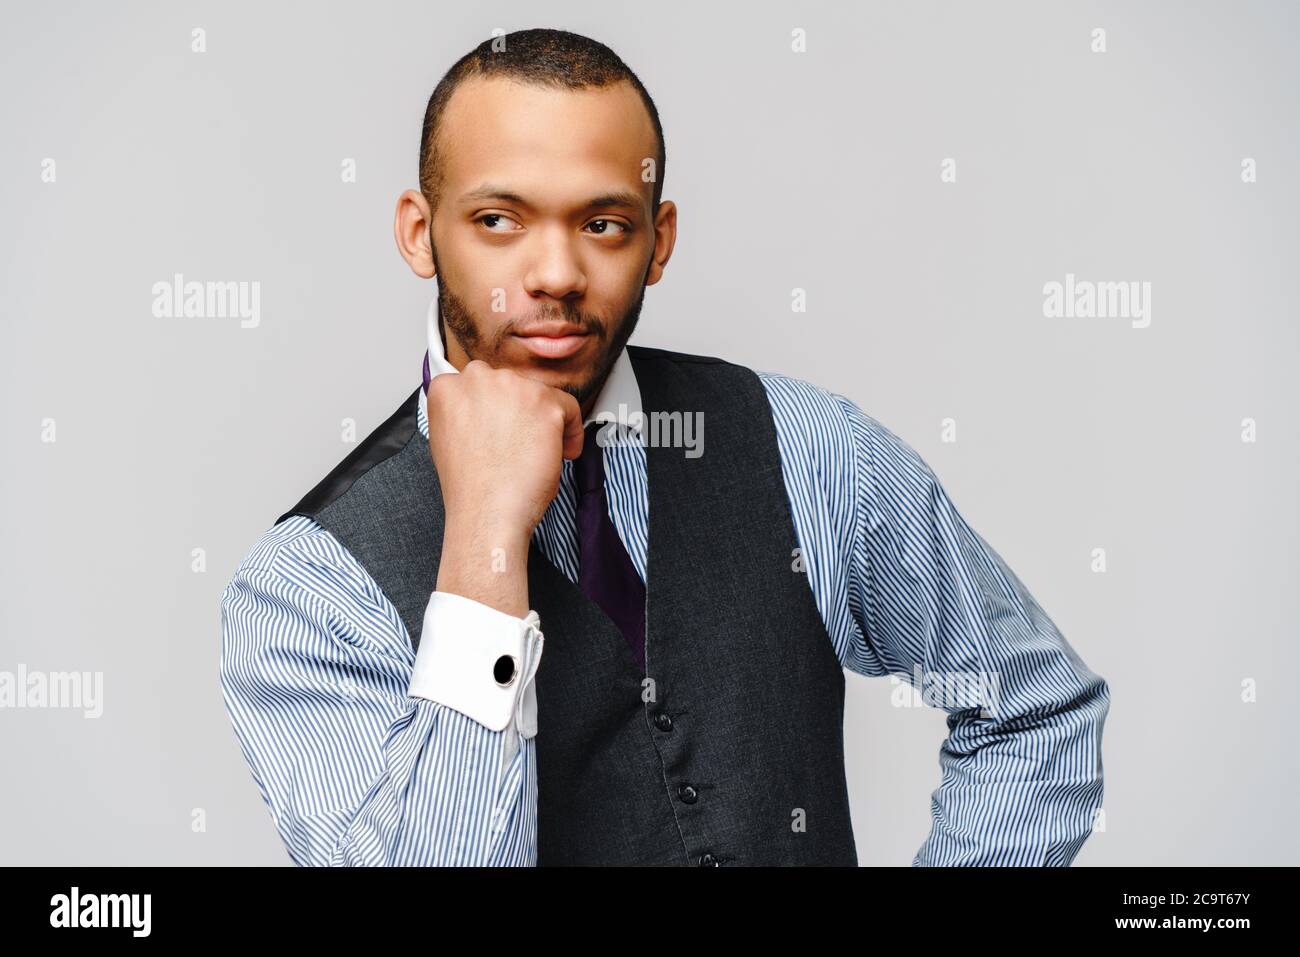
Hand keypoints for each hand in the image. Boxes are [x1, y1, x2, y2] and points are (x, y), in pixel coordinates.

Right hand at [426, 360, 583, 616]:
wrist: (486, 513)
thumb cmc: (471, 487)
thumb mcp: (450, 438)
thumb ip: (465, 412)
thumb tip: (489, 409)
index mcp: (447, 387)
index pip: (480, 382)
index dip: (496, 408)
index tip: (502, 426)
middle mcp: (478, 379)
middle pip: (512, 383)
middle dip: (521, 411)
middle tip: (522, 442)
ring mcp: (512, 387)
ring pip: (541, 393)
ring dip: (545, 419)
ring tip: (538, 452)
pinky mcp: (545, 403)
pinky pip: (570, 407)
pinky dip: (571, 431)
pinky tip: (560, 453)